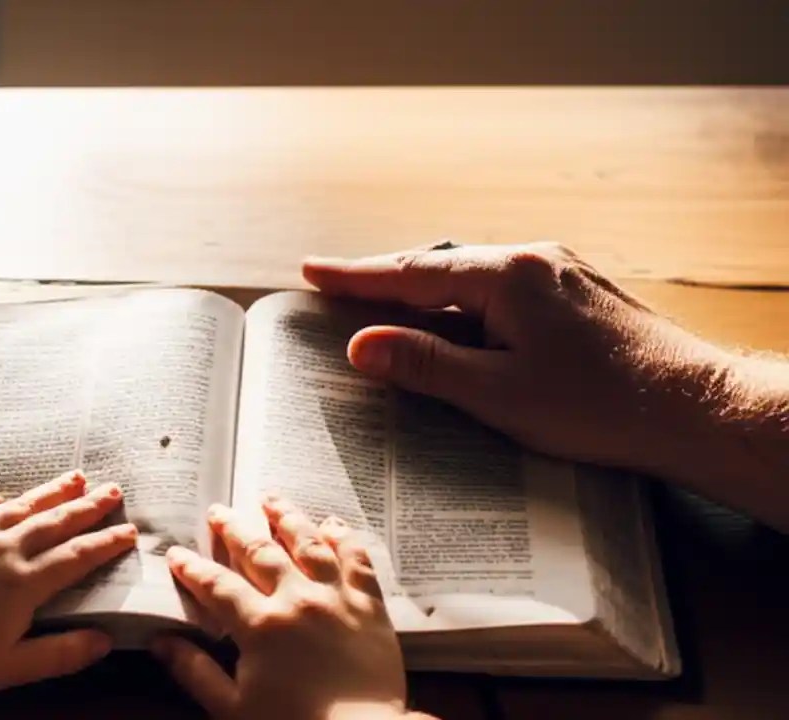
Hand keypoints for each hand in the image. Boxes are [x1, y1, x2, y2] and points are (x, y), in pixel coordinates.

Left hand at [0, 470, 136, 695]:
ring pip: (21, 505)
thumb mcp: (11, 667)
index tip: (129, 531)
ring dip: (50, 490)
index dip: (106, 544)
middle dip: (88, 506)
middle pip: (55, 521)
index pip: (77, 557)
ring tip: (76, 476)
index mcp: (24, 583)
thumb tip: (105, 641)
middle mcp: (4, 549)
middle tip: (113, 489)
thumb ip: (61, 653)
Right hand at [152, 497, 415, 719]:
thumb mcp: (232, 707)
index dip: (192, 568)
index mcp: (259, 625)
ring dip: (287, 517)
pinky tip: (333, 524)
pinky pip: (357, 559)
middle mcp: (296, 599)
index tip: (176, 553)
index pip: (216, 585)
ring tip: (271, 498)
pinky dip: (344, 537)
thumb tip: (159, 642)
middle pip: (260, 551)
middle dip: (234, 528)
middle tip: (219, 511)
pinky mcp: (370, 604)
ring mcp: (336, 597)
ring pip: (308, 543)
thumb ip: (195, 672)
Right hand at [302, 242, 743, 487]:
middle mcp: (533, 259)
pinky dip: (464, 303)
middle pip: (439, 266)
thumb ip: (424, 365)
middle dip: (385, 279)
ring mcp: (560, 273)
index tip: (310, 271)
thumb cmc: (601, 407)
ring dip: (426, 292)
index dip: (356, 276)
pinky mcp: (578, 294)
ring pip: (472, 277)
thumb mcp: (498, 394)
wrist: (698, 408)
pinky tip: (459, 324)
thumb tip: (359, 344)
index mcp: (507, 276)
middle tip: (336, 287)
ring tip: (387, 309)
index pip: (411, 273)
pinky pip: (502, 288)